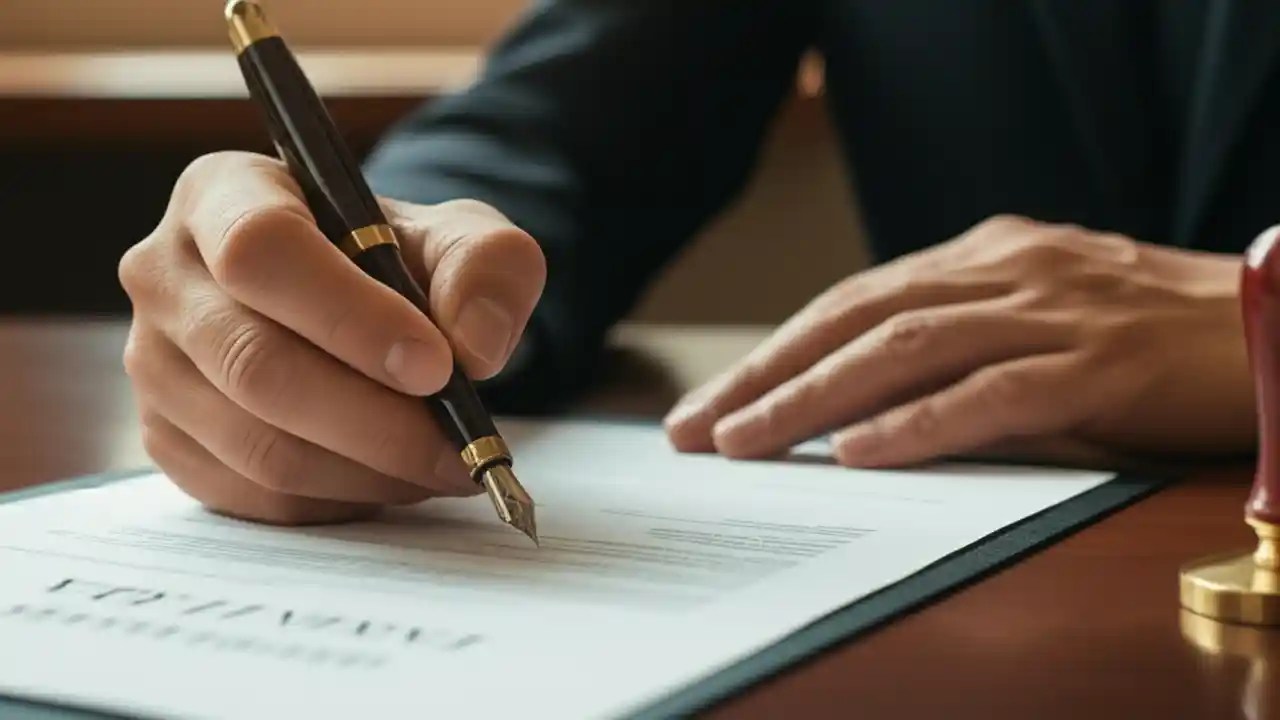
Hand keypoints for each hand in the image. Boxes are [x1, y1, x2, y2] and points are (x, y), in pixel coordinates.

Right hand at [119, 151, 545, 523]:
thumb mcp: (460, 236)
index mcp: (223, 195)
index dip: (351, 316)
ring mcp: (154, 365)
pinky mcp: (167, 439)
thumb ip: (485, 267)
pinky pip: (256, 495)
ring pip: (259, 445)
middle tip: (460, 446)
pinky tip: (391, 478)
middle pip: (256, 364)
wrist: (358, 305)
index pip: (261, 250)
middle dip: (377, 421)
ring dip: (369, 470)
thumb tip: (474, 344)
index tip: (435, 366)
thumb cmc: (397, 260)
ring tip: (440, 464)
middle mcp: (166, 275)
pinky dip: (340, 499)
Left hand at [664, 215, 1252, 467]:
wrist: (1271, 324)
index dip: (775, 352)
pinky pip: (993, 393)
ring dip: (814, 398)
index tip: (713, 402)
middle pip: (857, 319)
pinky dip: (919, 424)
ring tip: (745, 442)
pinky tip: (858, 453)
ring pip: (906, 349)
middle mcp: (1007, 270)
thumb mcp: (1041, 317)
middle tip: (696, 428)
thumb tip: (861, 401)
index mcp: (986, 256)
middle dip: (766, 376)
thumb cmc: (1151, 334)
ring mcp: (1053, 311)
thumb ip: (960, 341)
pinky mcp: (1099, 363)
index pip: (853, 302)